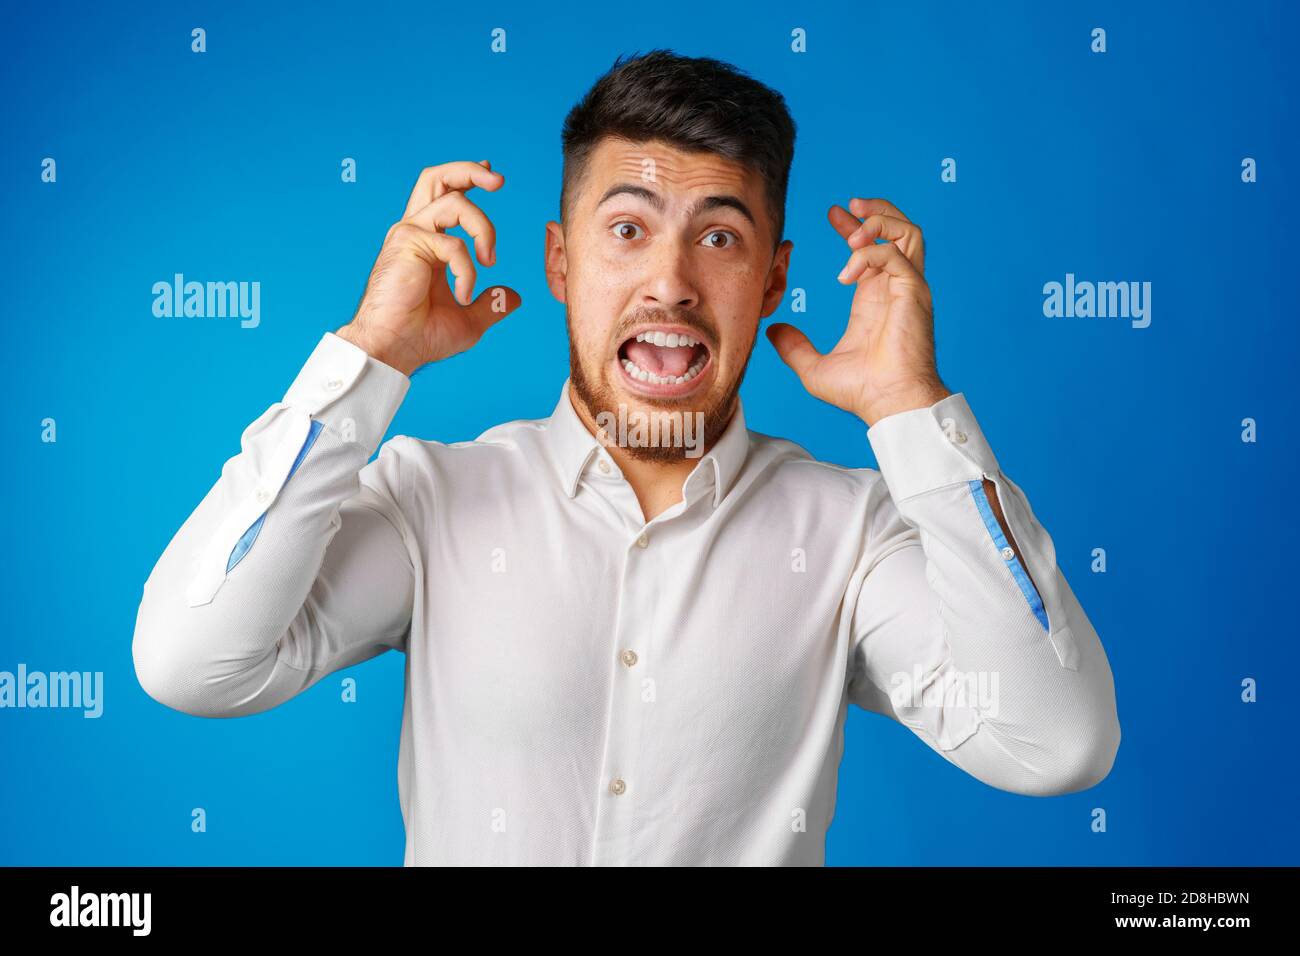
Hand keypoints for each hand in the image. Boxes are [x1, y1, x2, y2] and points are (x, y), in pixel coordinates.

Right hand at [336, 160, 522, 375]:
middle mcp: (415, 231)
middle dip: (470, 170)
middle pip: (437, 177)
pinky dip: (467, 270)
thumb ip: (489, 304)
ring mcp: (409, 234)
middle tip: (499, 181)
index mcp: (428, 243)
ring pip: (455, 202)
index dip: (468, 180)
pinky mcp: (407, 243)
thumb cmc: (422, 337)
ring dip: (483, 228)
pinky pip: (453, 245)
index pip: (445, 196)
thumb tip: (511, 296)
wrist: (394, 349)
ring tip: (489, 261)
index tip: (492, 179)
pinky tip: (463, 295)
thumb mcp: (468, 320)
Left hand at [766, 197, 949, 425]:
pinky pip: (894, 255)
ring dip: (878, 223)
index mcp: (875, 299)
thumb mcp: (814, 367)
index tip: (834, 214)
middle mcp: (895, 288)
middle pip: (897, 230)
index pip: (871, 249)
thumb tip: (774, 331)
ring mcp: (908, 288)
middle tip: (847, 207)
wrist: (889, 404)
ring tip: (851, 234)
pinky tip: (845, 273)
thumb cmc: (863, 391)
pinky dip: (869, 254)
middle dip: (874, 211)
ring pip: (908, 232)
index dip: (852, 227)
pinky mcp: (913, 291)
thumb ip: (794, 347)